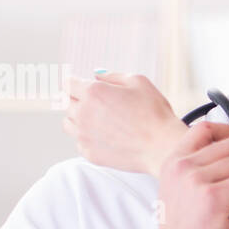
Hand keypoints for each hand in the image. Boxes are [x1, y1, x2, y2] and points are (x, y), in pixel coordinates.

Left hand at [63, 72, 185, 174]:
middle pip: (66, 102)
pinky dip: (88, 138)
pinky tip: (106, 137)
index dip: (75, 82)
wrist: (162, 147)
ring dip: (78, 119)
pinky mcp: (89, 153)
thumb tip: (96, 75)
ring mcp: (84, 135)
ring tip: (99, 121)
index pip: (68, 83)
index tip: (81, 86)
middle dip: (78, 100)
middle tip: (98, 104)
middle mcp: (83, 113)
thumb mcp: (138, 82)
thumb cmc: (154, 113)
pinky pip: (79, 142)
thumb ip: (112, 76)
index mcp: (93, 92)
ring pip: (68, 123)